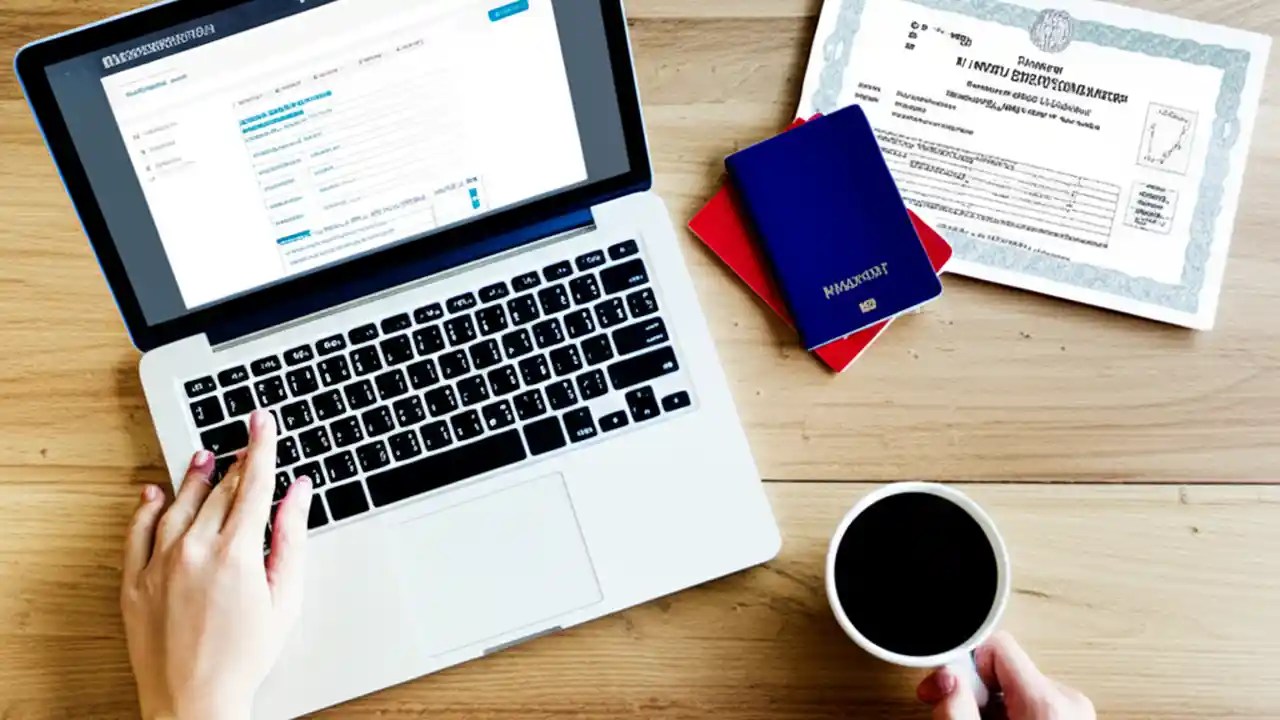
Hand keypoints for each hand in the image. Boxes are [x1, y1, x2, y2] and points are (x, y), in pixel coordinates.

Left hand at [121, 410, 312, 719]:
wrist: (195, 701)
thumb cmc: (245, 656)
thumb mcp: (285, 596)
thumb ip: (291, 537)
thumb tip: (298, 494)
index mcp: (237, 553)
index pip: (254, 484)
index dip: (262, 447)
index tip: (263, 422)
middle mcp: (195, 551)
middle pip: (221, 491)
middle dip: (237, 461)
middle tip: (245, 438)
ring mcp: (160, 564)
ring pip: (180, 505)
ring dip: (195, 478)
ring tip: (206, 457)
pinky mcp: (135, 582)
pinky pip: (138, 533)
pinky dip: (146, 508)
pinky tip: (155, 493)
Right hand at [917, 632, 1094, 719]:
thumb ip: (957, 707)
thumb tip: (945, 679)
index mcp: (1047, 701)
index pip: (996, 645)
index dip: (963, 662)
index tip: (945, 680)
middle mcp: (1068, 700)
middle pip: (1003, 667)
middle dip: (974, 688)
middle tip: (953, 708)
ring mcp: (1075, 711)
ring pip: (1016, 685)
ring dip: (992, 703)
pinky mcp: (1074, 719)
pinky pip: (1033, 701)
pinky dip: (1012, 712)